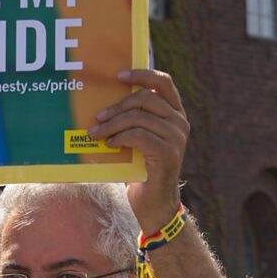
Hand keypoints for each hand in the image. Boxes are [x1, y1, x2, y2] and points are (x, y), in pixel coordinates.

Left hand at [87, 69, 187, 232]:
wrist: (153, 203)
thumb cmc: (141, 169)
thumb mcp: (138, 138)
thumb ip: (133, 118)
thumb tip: (104, 101)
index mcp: (174, 113)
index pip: (163, 82)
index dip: (141, 74)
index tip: (118, 75)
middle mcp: (179, 122)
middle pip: (145, 98)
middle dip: (117, 106)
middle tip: (98, 117)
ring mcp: (176, 138)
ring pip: (139, 117)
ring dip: (113, 124)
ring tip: (96, 133)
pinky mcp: (168, 154)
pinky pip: (138, 136)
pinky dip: (120, 138)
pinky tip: (109, 144)